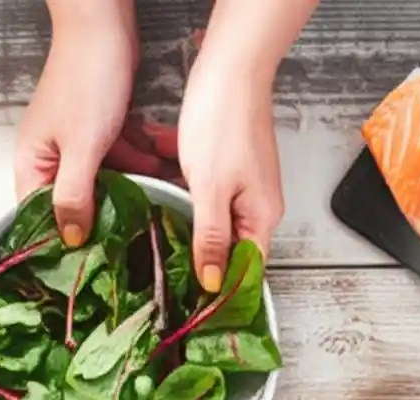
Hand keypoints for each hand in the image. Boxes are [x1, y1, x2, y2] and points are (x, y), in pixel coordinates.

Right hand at [14, 10, 136, 247]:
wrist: (104, 28)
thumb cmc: (86, 80)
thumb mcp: (82, 147)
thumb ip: (74, 196)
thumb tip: (71, 239)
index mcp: (32, 162)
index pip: (37, 216)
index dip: (60, 239)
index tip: (87, 261)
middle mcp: (49, 156)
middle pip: (71, 202)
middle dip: (99, 215)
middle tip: (127, 237)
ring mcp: (74, 142)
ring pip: (99, 182)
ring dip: (125, 188)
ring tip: (153, 203)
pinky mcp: (98, 129)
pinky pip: (116, 159)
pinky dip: (135, 164)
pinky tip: (158, 168)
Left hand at [177, 48, 282, 291]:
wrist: (231, 69)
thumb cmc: (222, 124)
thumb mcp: (210, 189)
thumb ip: (211, 238)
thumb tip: (213, 283)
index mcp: (261, 217)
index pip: (245, 271)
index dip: (220, 292)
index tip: (189, 308)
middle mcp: (259, 206)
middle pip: (231, 250)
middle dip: (201, 264)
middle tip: (165, 283)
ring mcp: (246, 187)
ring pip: (217, 224)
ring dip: (191, 233)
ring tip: (158, 251)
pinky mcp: (231, 170)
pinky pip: (210, 200)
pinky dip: (189, 205)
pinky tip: (164, 206)